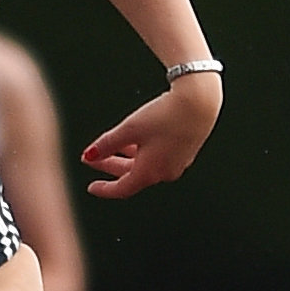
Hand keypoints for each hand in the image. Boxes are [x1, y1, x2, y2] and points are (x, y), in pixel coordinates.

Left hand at [80, 73, 218, 198]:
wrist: (199, 101)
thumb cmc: (166, 115)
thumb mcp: (129, 129)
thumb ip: (107, 144)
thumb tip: (90, 155)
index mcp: (150, 172)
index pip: (122, 189)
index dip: (104, 189)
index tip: (93, 187)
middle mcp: (165, 172)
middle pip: (132, 176)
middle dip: (111, 166)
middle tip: (95, 157)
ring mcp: (178, 163)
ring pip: (146, 165)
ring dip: (127, 158)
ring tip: (114, 145)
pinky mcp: (185, 151)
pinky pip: (159, 158)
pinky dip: (143, 152)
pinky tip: (138, 140)